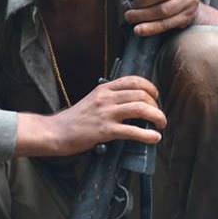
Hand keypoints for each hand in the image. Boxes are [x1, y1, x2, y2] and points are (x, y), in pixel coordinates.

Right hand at [37, 76, 165, 156]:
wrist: (56, 132)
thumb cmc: (75, 119)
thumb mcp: (92, 100)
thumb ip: (110, 98)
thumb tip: (131, 102)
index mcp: (104, 88)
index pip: (134, 80)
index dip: (150, 87)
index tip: (155, 97)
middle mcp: (106, 98)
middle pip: (141, 94)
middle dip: (156, 105)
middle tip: (159, 116)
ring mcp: (106, 114)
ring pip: (140, 108)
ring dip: (157, 117)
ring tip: (161, 125)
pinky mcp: (105, 131)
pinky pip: (132, 131)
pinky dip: (147, 135)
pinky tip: (155, 138)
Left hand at [126, 0, 199, 36]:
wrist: (187, 3)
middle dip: (140, 4)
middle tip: (129, 12)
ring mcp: (189, 0)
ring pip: (163, 10)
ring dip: (143, 16)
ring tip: (131, 19)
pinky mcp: (188, 16)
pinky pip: (167, 24)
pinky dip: (151, 28)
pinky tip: (140, 30)